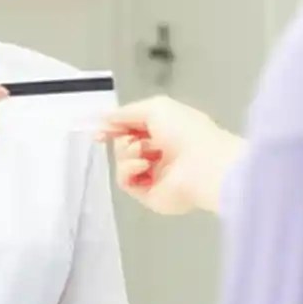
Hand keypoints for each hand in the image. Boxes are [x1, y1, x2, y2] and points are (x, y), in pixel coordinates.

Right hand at [97, 96, 245, 214]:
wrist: (204, 165)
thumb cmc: (185, 131)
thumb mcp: (154, 108)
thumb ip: (124, 113)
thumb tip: (101, 118)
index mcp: (165, 131)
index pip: (133, 129)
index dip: (115, 128)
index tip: (98, 130)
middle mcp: (159, 153)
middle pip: (124, 146)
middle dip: (122, 139)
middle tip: (132, 139)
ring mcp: (154, 176)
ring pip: (121, 163)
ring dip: (126, 153)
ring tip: (142, 151)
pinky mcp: (148, 195)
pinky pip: (125, 181)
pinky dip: (128, 170)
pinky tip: (143, 165)